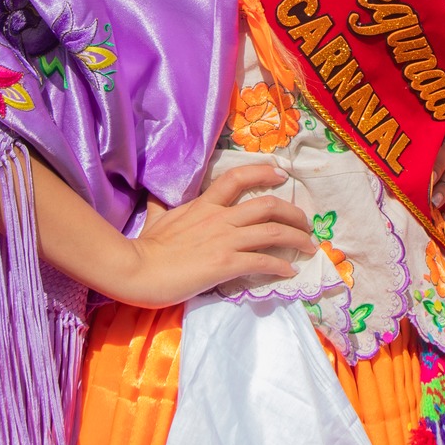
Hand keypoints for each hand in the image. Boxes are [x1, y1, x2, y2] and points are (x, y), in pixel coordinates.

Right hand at [116, 164, 314, 307]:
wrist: (136, 270)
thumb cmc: (144, 247)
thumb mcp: (155, 218)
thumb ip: (161, 206)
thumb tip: (155, 196)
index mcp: (204, 205)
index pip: (237, 178)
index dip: (262, 172)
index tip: (281, 174)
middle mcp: (219, 218)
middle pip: (267, 205)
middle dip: (292, 213)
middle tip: (305, 222)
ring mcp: (224, 240)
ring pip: (272, 232)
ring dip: (297, 239)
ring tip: (309, 246)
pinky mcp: (225, 264)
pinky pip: (262, 261)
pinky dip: (281, 265)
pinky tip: (289, 271)